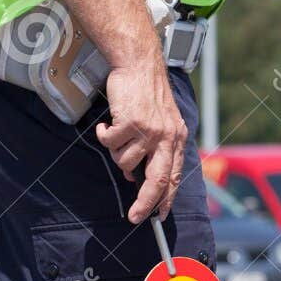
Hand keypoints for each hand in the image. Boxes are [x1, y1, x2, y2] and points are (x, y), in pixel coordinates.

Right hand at [97, 59, 188, 222]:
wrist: (139, 64)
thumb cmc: (146, 93)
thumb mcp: (160, 122)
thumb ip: (152, 149)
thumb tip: (132, 175)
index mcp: (176, 139)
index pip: (174, 176)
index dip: (166, 199)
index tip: (158, 216)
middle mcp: (166, 137)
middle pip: (157, 180)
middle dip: (145, 203)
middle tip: (134, 217)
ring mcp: (149, 130)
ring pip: (126, 161)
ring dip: (115, 153)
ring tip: (116, 134)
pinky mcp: (131, 122)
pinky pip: (110, 143)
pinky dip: (104, 136)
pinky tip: (106, 125)